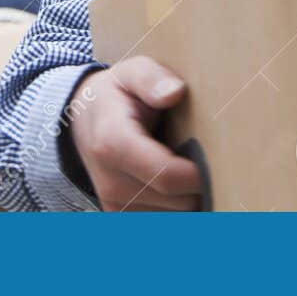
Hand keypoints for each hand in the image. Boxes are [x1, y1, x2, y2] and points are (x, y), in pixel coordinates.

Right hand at [68, 56, 200, 210]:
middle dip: (198, 184)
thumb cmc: (117, 94)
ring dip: (189, 198)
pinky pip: (164, 224)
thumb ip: (152, 78)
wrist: (82, 120)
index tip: (214, 158)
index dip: (197, 174)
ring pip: (175, 218)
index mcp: (113, 144)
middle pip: (177, 202)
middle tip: (204, 156)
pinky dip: (177, 208)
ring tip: (186, 168)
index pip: (166, 176)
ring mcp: (114, 206)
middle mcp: (111, 182)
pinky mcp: (121, 219)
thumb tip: (174, 92)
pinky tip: (176, 186)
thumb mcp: (133, 71)